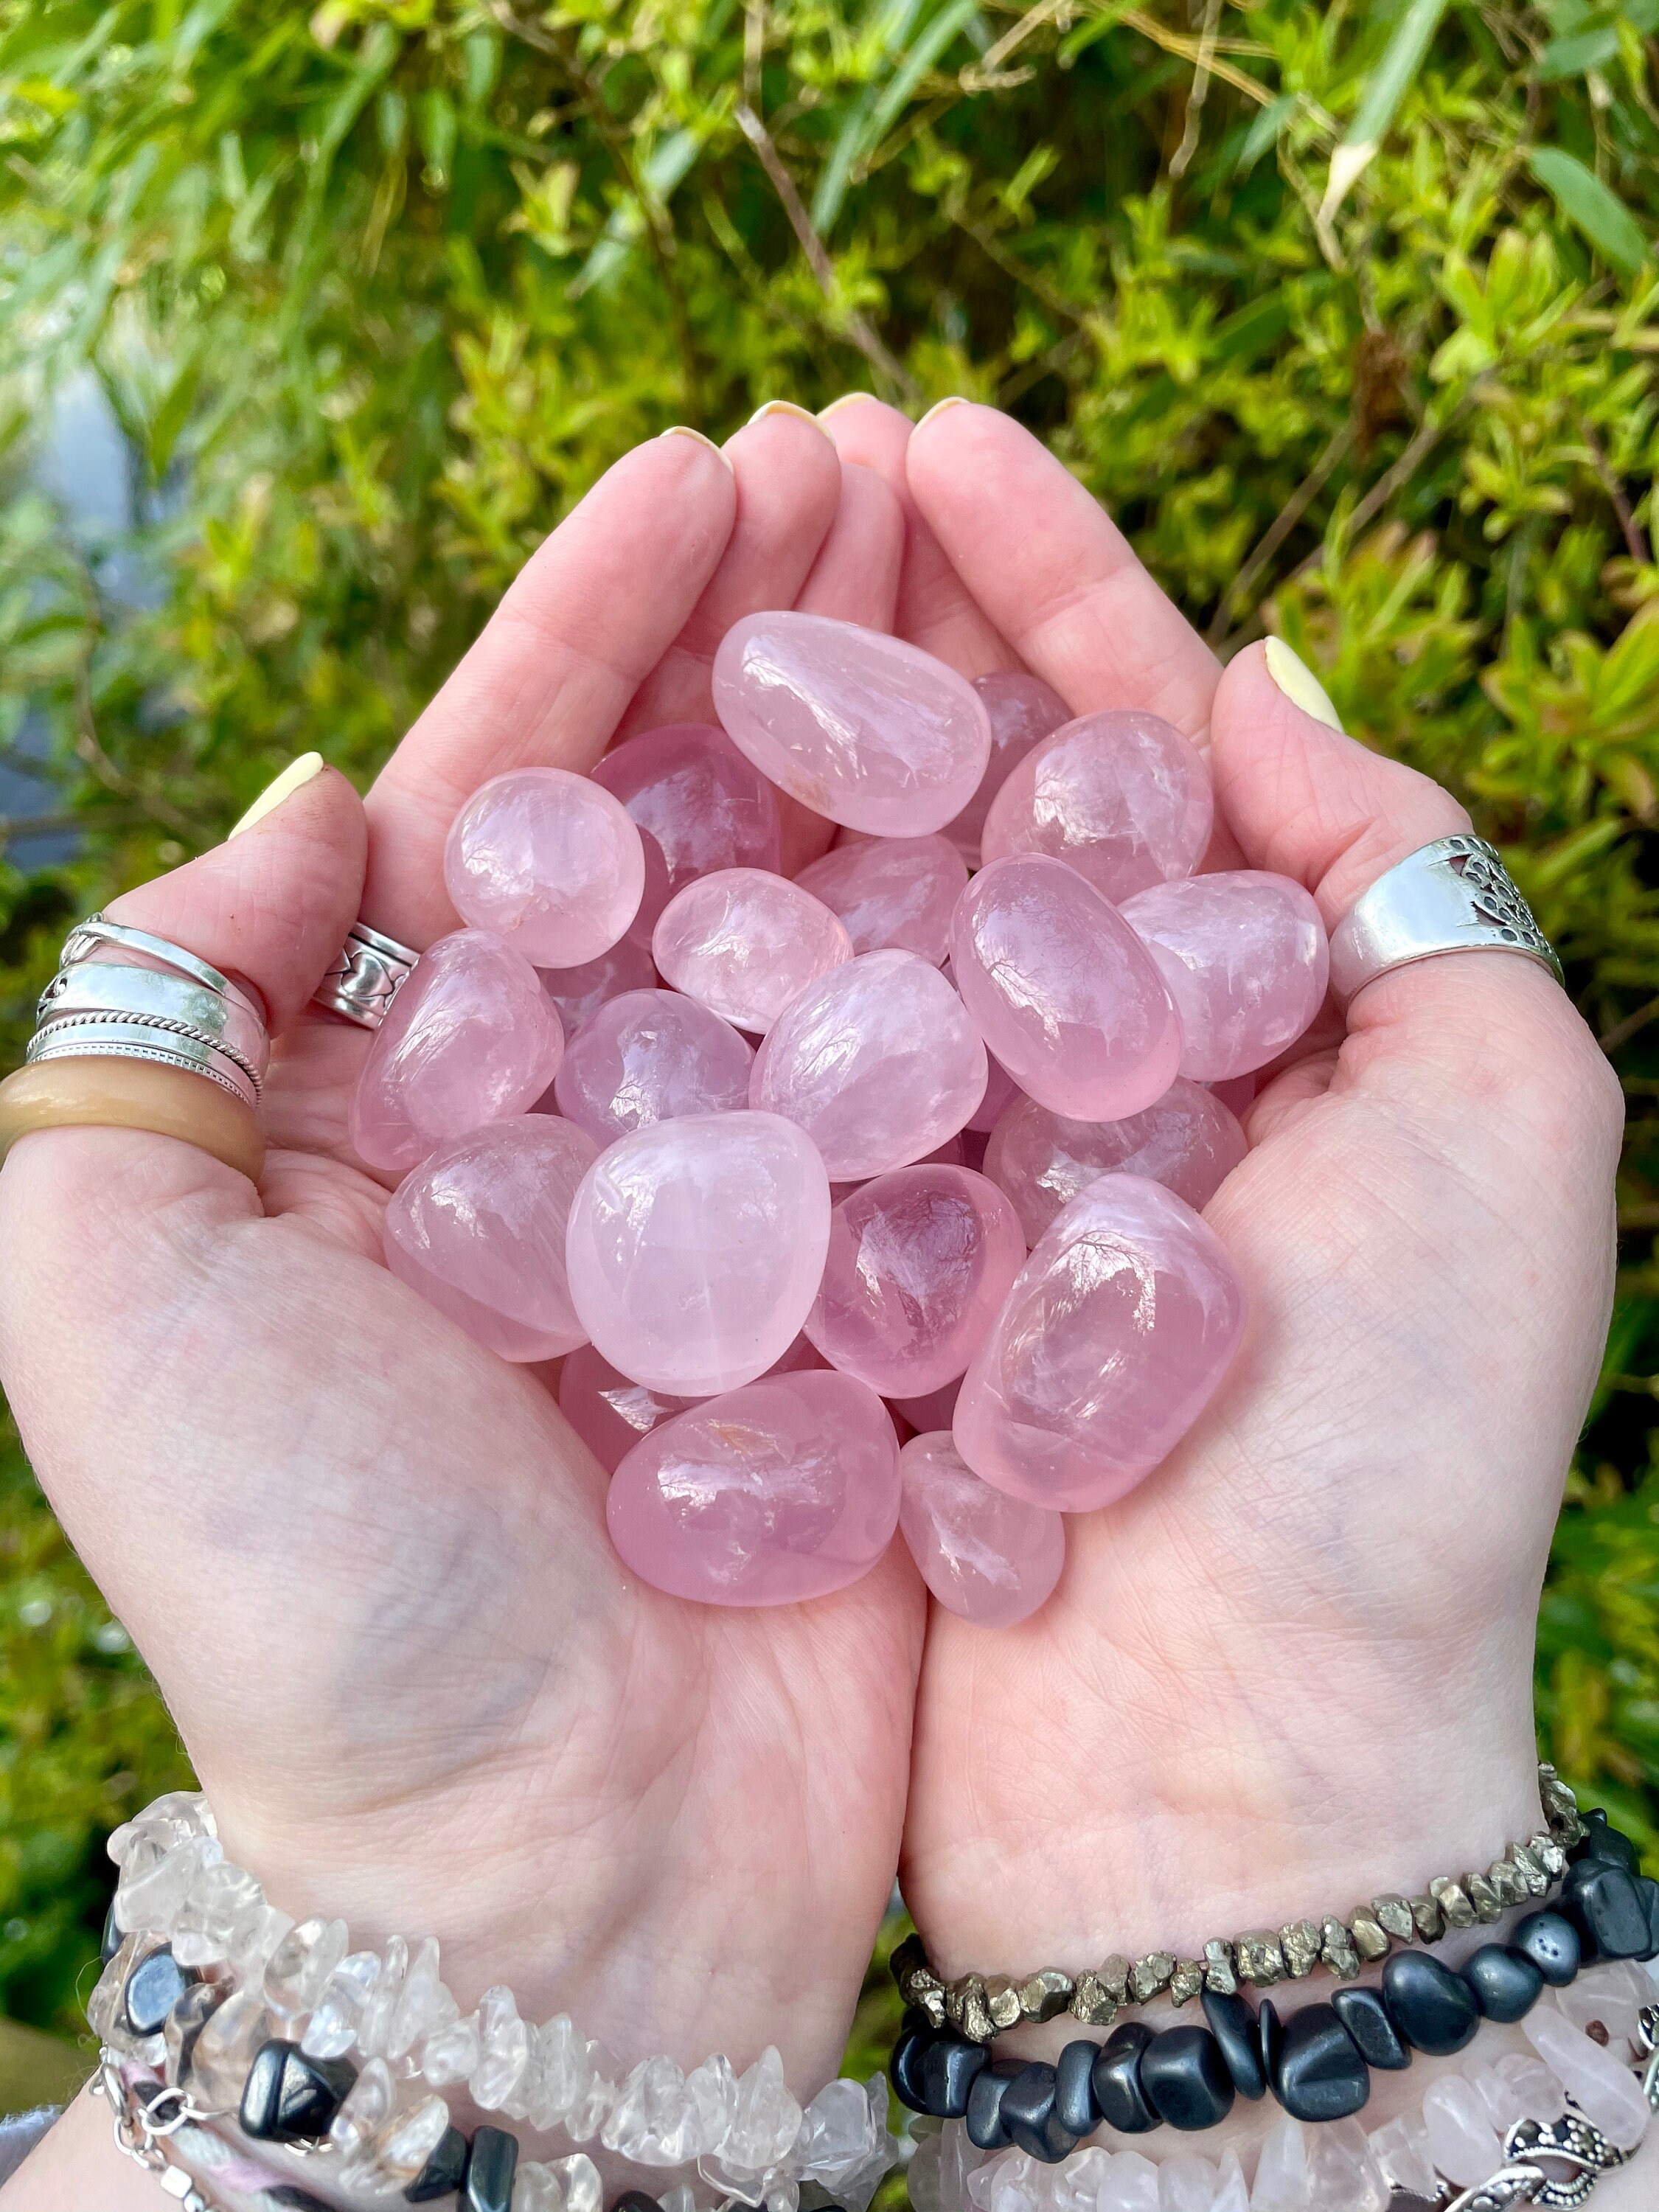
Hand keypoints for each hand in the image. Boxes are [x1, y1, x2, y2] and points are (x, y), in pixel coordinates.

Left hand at [0, 413, 923, 2107]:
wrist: (539, 1873)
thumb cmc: (310, 1591)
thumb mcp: (104, 1281)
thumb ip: (154, 1016)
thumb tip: (316, 806)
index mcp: (401, 1094)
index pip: (503, 795)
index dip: (599, 626)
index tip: (704, 472)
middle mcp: (584, 1122)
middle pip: (691, 822)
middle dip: (777, 634)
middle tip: (881, 463)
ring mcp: (755, 1203)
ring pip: (837, 913)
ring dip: (905, 737)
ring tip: (990, 564)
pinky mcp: (894, 1291)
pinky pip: (957, 1080)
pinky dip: (1010, 938)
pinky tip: (1074, 795)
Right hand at [825, 397, 1621, 2047]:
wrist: (1215, 1788)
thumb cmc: (1390, 1468)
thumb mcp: (1506, 1132)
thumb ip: (1400, 887)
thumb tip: (1265, 682)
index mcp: (1240, 1014)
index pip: (1132, 745)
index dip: (1050, 583)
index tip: (938, 435)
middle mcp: (1072, 1069)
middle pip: (967, 794)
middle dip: (886, 619)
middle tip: (785, 461)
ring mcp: (924, 1162)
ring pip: (841, 900)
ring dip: (774, 738)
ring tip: (694, 571)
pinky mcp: (806, 1274)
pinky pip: (739, 1070)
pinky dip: (687, 938)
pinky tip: (620, 804)